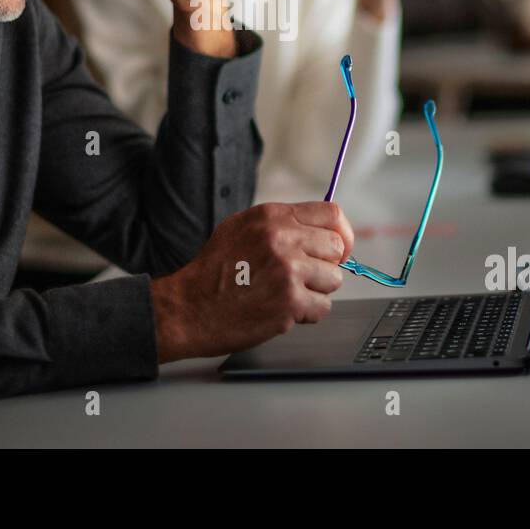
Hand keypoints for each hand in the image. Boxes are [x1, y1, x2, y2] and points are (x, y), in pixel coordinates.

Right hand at [149, 201, 354, 361]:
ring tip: (286, 294)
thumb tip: (320, 229)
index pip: (331, 214)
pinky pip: (323, 307)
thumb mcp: (241, 228)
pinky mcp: (289, 301)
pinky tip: (282, 310)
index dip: (341, 233)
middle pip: (337, 247)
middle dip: (325, 265)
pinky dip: (307, 314)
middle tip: (303, 277)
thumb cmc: (213, 272)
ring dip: (316, 291)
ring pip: (334, 279)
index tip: (338, 248)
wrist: (188, 308)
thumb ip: (281, 224)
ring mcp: (287, 270)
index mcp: (272, 216)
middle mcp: (282, 238)